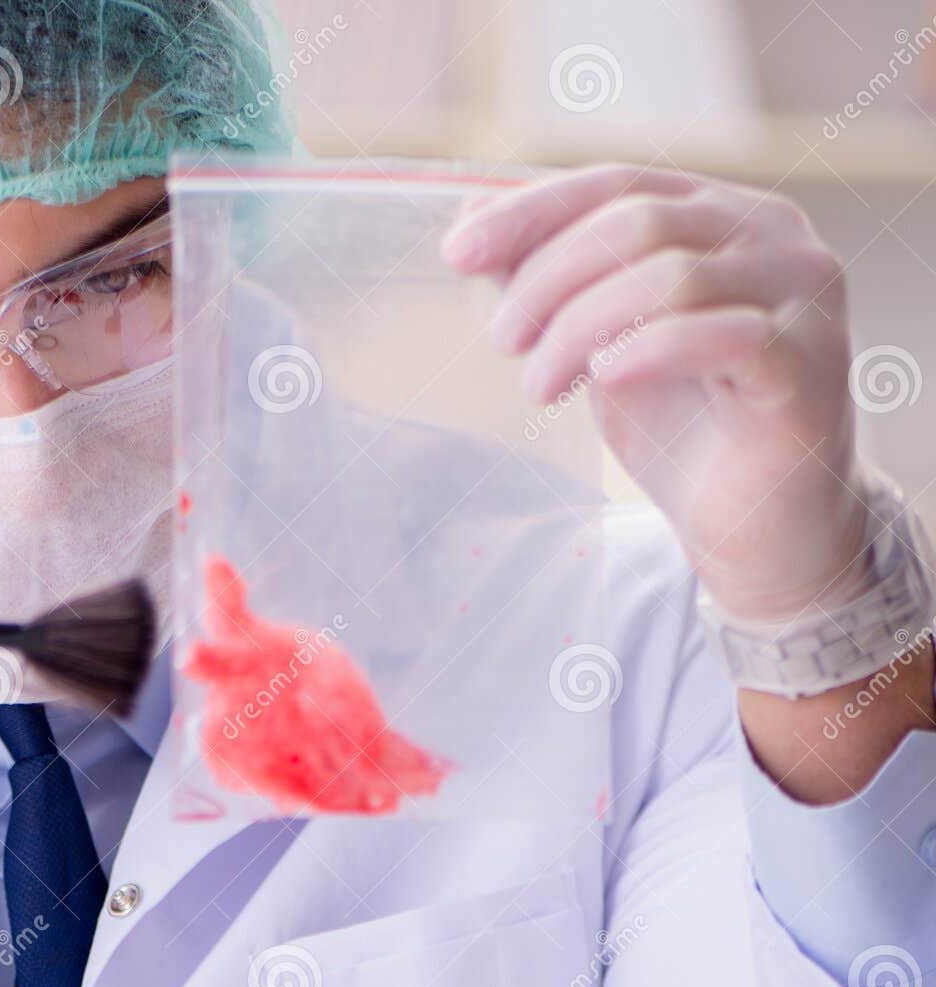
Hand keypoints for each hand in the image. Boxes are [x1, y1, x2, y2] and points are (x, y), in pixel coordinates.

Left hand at [443, 164, 865, 621]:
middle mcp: (775, 236)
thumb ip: (549, 276)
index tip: (456, 254)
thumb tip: (467, 215)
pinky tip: (605, 376)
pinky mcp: (811, 364)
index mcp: (723, 211)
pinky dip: (650, 350)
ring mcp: (804, 295)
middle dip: (548, 280)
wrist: (752, 523)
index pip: (617, 182)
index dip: (531, 212)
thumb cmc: (679, 423)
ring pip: (672, 276)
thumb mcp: (597, 338)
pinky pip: (725, 336)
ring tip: (538, 385)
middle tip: (503, 341)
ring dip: (580, 329)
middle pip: (638, 222)